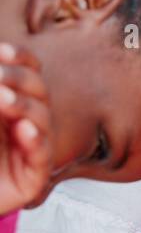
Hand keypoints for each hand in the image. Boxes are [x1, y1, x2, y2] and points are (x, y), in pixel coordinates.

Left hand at [0, 44, 52, 212]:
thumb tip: (0, 85)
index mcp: (12, 105)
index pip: (29, 72)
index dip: (21, 59)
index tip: (2, 52)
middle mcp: (25, 123)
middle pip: (40, 91)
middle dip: (18, 80)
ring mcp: (31, 151)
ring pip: (44, 120)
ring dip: (25, 106)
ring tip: (4, 100)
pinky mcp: (33, 180)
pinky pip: (42, 156)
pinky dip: (35, 141)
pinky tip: (22, 130)